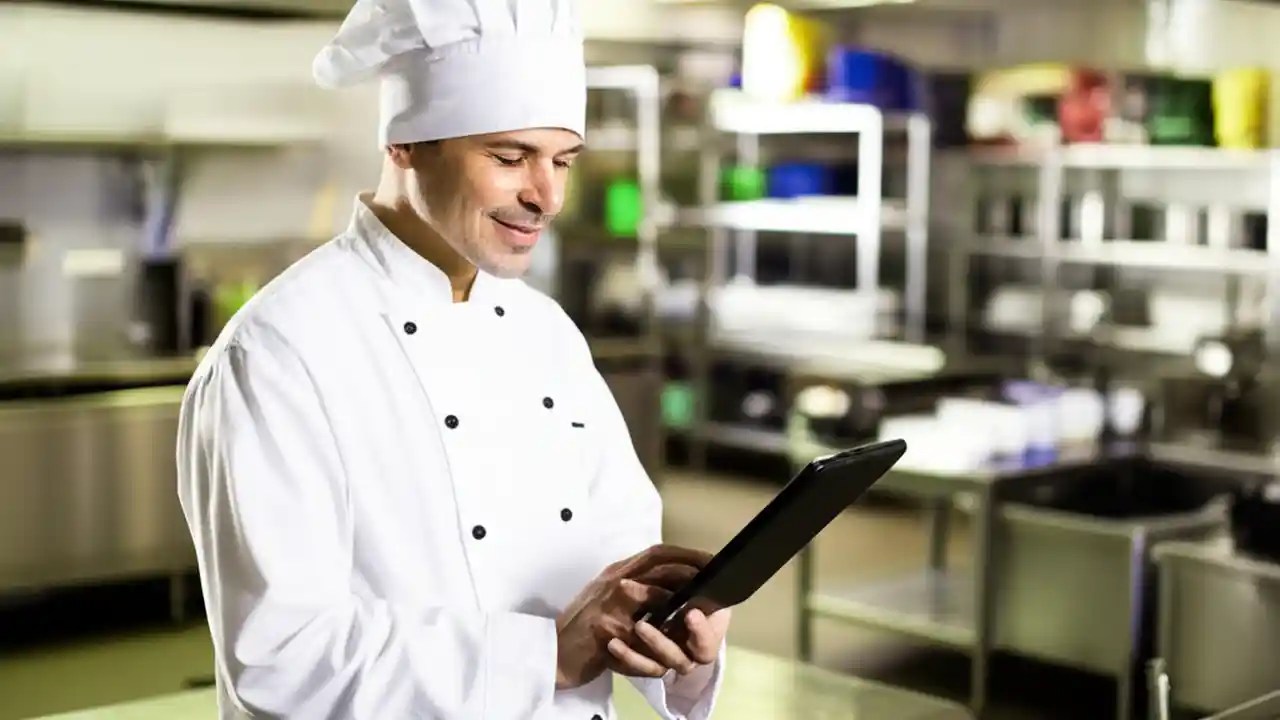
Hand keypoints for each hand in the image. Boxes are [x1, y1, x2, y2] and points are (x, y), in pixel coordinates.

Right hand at [555, 544, 710, 689]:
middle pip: (659, 566)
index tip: (709, 559)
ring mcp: (609, 604)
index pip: (655, 552)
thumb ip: (635, 587)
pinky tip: (675, 641)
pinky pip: (642, 632)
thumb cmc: (584, 625)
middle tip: (715, 580)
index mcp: (617, 571)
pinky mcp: (606, 629)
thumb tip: (673, 587)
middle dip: (691, 571)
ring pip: (656, 596)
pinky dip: (662, 636)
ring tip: (701, 610)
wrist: (555, 650)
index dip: (685, 553)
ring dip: (680, 602)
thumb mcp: (607, 596)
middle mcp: (614, 581)